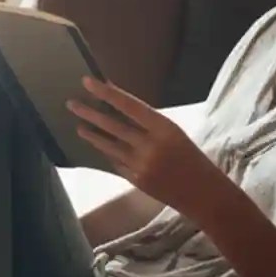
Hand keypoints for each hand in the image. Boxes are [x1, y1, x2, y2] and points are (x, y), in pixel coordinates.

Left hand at [67, 77, 230, 221]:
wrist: (204, 193)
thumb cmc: (191, 158)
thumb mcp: (175, 134)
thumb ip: (149, 124)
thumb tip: (121, 109)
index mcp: (165, 128)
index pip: (130, 106)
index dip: (108, 93)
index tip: (89, 82)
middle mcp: (151, 145)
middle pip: (113, 126)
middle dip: (90, 114)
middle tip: (71, 103)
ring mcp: (140, 165)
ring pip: (109, 146)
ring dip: (92, 135)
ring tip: (79, 126)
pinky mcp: (135, 180)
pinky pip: (115, 162)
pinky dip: (107, 153)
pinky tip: (99, 146)